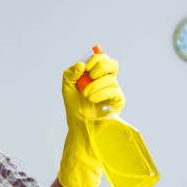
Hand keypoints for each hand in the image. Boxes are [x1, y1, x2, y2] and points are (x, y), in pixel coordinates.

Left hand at [58, 51, 124, 186]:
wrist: (79, 127)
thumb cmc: (75, 108)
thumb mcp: (67, 89)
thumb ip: (69, 74)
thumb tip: (81, 65)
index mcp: (97, 75)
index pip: (102, 59)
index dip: (96, 59)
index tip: (85, 68)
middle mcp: (108, 81)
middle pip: (113, 64)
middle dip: (101, 66)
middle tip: (90, 75)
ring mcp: (114, 91)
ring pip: (110, 80)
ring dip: (95, 86)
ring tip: (86, 96)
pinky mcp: (118, 102)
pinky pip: (114, 92)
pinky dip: (101, 93)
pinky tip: (93, 100)